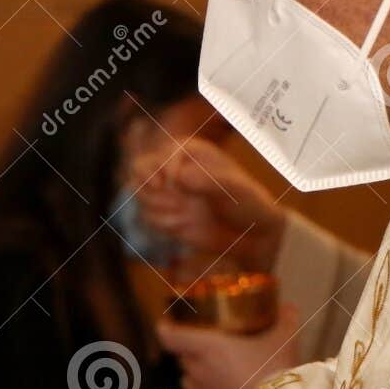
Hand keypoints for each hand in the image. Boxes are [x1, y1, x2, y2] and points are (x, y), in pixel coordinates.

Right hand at [132, 138, 285, 271]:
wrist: (249, 235)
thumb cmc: (248, 205)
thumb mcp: (235, 189)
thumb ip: (208, 181)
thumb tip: (180, 177)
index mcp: (192, 153)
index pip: (162, 154)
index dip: (160, 169)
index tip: (170, 184)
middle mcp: (175, 169)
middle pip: (140, 170)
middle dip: (148, 187)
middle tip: (165, 198)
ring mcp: (169, 193)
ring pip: (141, 197)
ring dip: (158, 209)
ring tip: (184, 218)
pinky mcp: (165, 215)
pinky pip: (146, 218)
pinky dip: (161, 225)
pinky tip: (182, 227)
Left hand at [158, 305, 302, 388]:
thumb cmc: (275, 372)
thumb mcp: (284, 341)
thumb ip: (285, 320)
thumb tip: (288, 307)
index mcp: (207, 347)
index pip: (170, 336)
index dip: (166, 328)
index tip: (166, 324)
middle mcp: (197, 370)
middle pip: (182, 356)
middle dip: (190, 351)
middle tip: (206, 345)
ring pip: (189, 379)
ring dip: (198, 373)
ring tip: (216, 369)